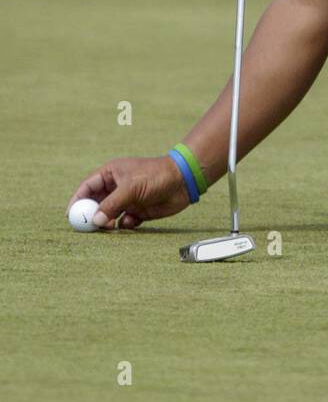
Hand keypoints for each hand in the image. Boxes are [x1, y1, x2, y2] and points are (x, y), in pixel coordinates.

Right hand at [66, 155, 189, 229]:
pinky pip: (123, 222)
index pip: (88, 186)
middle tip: (87, 227)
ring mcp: (127, 199)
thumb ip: (112, 204)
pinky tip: (132, 221)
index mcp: (111, 173)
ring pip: (109, 215)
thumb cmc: (156, 176)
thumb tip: (95, 220)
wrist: (182, 182)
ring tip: (110, 226)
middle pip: (96, 203)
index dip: (78, 200)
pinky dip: (124, 225)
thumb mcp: (131, 188)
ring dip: (107, 222)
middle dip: (91, 215)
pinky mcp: (138, 211)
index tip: (70, 214)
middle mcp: (117, 187)